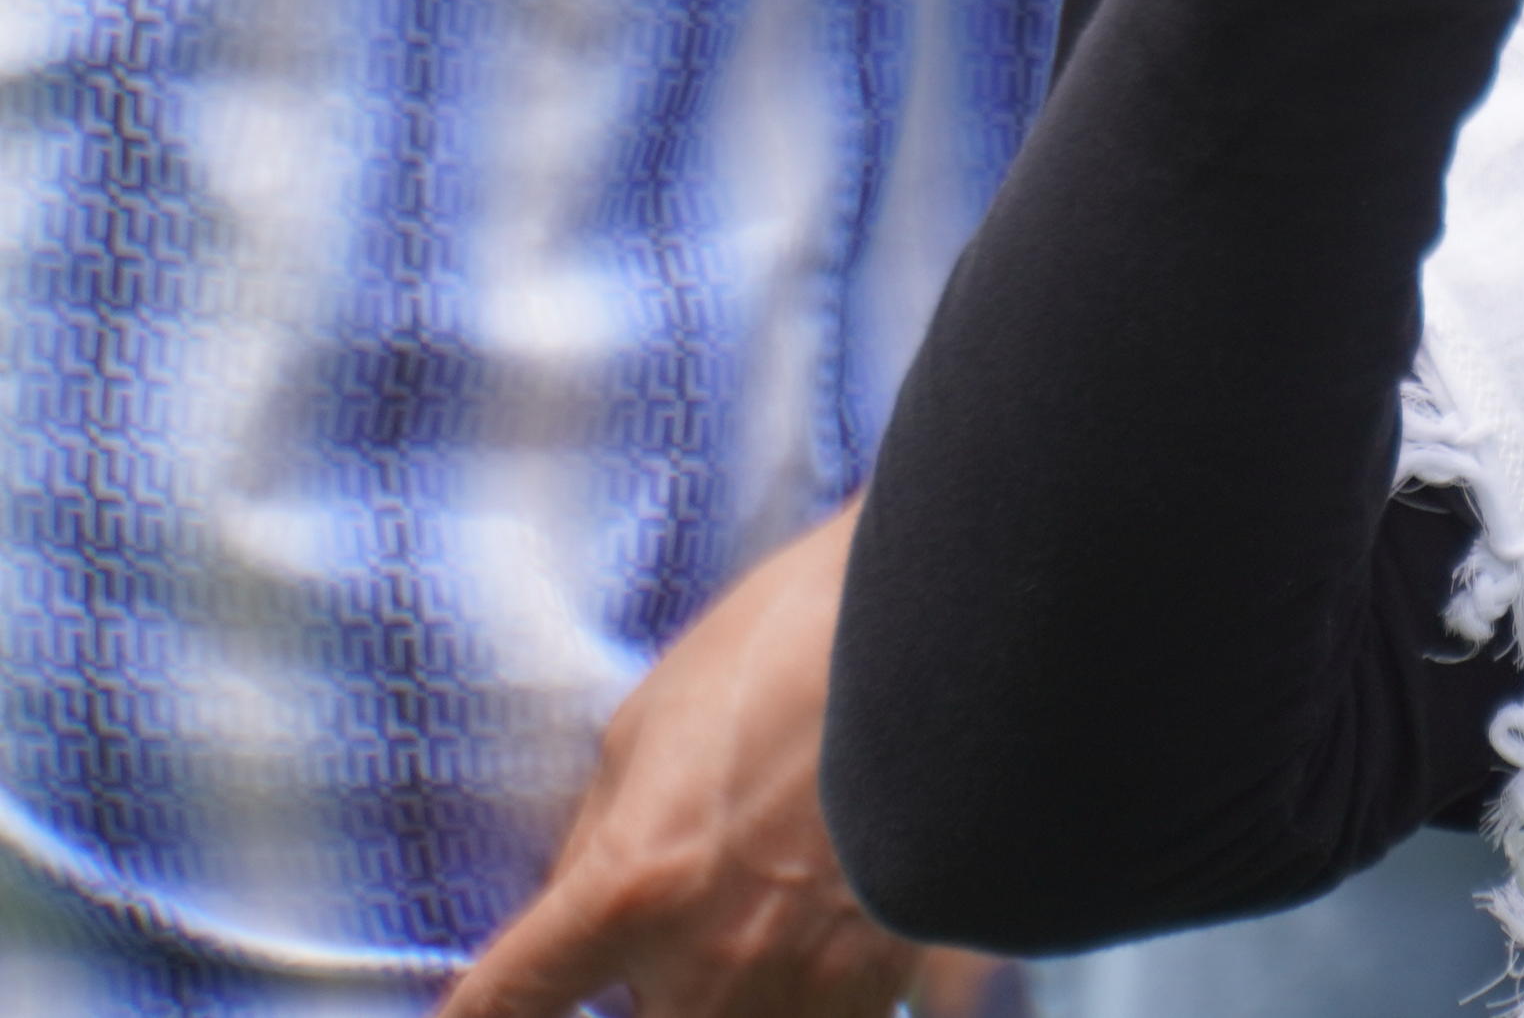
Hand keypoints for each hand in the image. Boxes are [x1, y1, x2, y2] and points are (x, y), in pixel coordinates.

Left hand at [434, 512, 917, 1017]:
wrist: (963, 630)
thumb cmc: (801, 642)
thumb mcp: (653, 717)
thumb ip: (599, 834)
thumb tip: (571, 899)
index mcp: (629, 888)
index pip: (504, 1006)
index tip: (473, 1014)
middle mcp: (709, 961)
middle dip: (629, 991)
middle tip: (654, 930)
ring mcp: (807, 983)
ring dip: (717, 995)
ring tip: (743, 926)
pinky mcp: (892, 979)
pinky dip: (802, 997)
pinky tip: (812, 936)